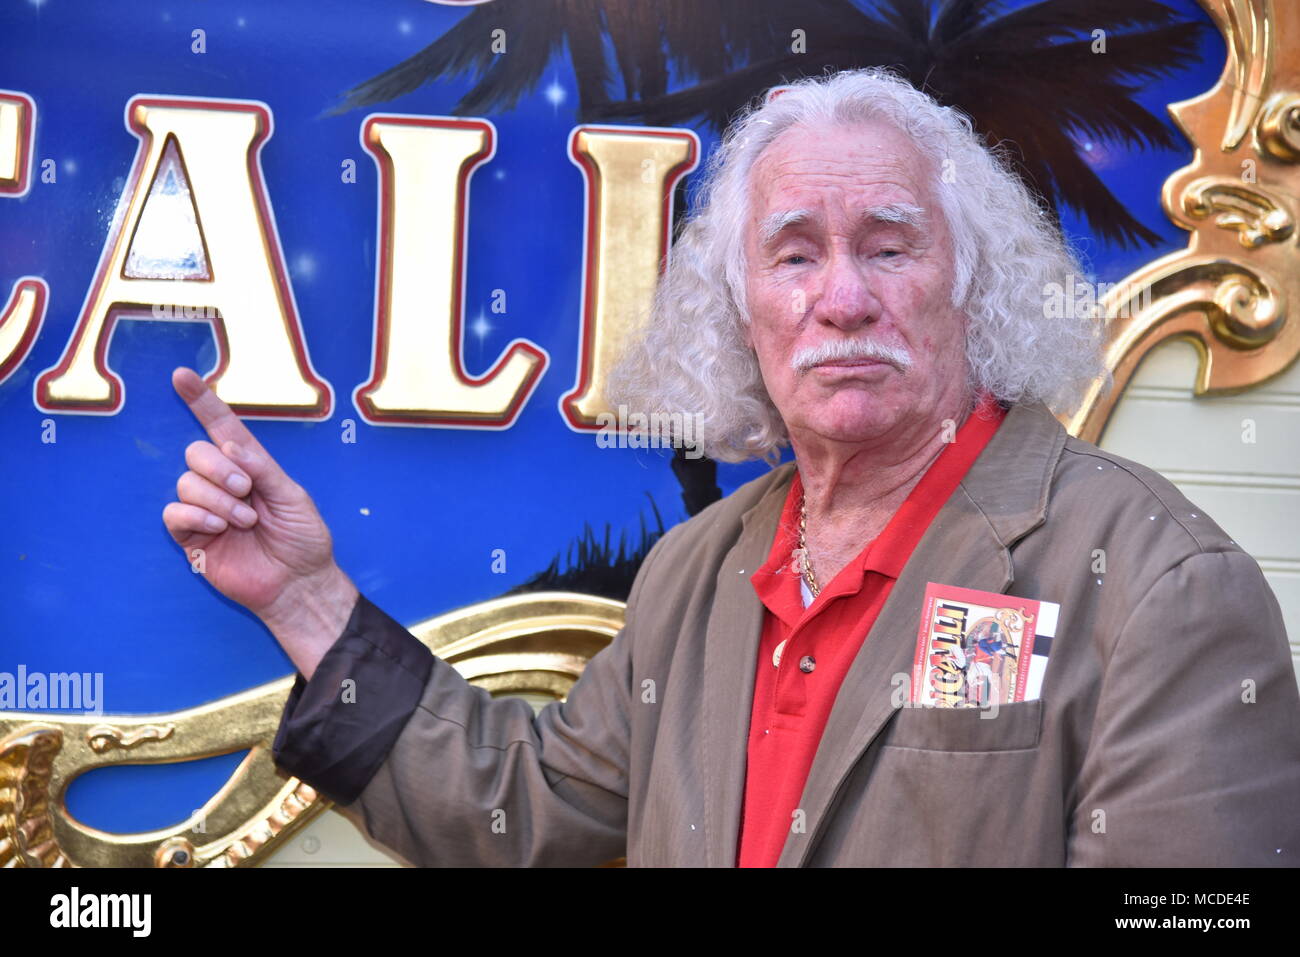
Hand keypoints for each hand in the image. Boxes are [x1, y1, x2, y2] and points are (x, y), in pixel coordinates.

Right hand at [163, 368, 356, 674]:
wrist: (298, 583)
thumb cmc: (303, 539)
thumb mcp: (293, 497)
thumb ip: (262, 469)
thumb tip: (231, 447)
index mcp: (250, 467)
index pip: (221, 428)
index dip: (202, 402)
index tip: (182, 376)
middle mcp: (223, 484)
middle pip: (196, 452)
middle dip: (219, 467)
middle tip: (246, 490)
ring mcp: (205, 509)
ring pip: (186, 482)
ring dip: (216, 498)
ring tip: (244, 520)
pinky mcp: (192, 537)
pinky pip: (172, 513)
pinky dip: (195, 515)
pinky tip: (219, 528)